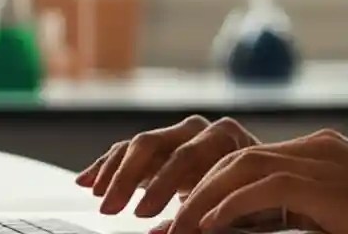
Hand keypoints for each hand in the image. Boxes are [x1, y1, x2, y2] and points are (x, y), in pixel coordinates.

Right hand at [75, 115, 260, 216]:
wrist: (262, 179)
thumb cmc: (254, 196)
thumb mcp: (236, 207)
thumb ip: (203, 219)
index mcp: (223, 136)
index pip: (186, 156)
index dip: (163, 187)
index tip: (143, 217)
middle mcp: (197, 128)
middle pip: (153, 143)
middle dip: (129, 179)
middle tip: (112, 209)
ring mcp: (175, 134)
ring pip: (136, 146)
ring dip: (113, 174)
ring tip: (99, 199)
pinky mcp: (159, 147)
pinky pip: (126, 151)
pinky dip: (106, 166)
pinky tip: (85, 182)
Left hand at [149, 129, 347, 233]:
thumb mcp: (336, 224)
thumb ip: (296, 220)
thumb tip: (247, 230)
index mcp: (318, 155)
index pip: (245, 160)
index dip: (205, 185)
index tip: (173, 213)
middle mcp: (316, 149)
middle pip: (234, 157)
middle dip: (189, 187)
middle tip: (154, 219)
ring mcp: (323, 160)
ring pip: (239, 167)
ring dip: (197, 200)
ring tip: (168, 229)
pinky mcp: (328, 183)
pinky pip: (262, 187)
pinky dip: (225, 207)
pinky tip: (201, 227)